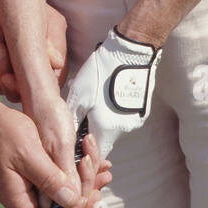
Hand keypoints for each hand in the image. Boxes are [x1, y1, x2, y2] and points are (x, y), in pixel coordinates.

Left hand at [0, 0, 67, 100]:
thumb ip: (54, 43)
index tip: (12, 73)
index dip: (28, 85)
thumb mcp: (50, 23)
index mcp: (48, 75)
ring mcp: (3, 82)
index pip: (40, 92)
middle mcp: (25, 85)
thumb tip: (57, 62)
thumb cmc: (31, 14)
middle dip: (4, 68)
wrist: (1, 5)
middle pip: (14, 94)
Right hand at [0, 101, 110, 207]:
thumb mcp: (28, 153)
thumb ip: (49, 179)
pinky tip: (84, 165)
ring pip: (57, 202)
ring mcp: (26, 188)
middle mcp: (21, 199)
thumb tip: (71, 201)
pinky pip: (54, 186)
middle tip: (96, 192)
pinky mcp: (31, 176)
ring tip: (96, 176)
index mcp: (17, 199)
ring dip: (79, 192)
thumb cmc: (0, 132)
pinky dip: (72, 179)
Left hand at [65, 30, 160, 161]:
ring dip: (102, 121)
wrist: (131, 53)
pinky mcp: (141, 110)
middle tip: (83, 114)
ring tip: (95, 101)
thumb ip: (73, 118)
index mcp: (106, 129)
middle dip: (92, 132)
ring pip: (113, 129)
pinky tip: (107, 96)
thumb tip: (66, 134)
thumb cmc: (102, 72)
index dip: (84, 151)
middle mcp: (123, 129)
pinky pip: (123, 118)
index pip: (94, 153)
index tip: (76, 140)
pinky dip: (114, 113)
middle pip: (103, 140)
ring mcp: (134, 120)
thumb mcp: (79, 94)